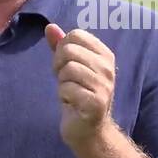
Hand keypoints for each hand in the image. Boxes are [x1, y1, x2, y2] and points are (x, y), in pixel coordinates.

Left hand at [45, 24, 115, 147]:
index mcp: (104, 55)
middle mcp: (108, 68)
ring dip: (62, 82)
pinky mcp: (95, 103)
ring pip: (68, 69)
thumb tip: (50, 27)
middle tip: (66, 81)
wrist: (88, 129)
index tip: (66, 65)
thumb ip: (60, 46)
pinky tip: (71, 103)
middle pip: (70, 49)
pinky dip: (63, 96)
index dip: (63, 48)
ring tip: (70, 92)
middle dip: (59, 65)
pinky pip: (67, 88)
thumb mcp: (69, 67)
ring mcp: (104, 86)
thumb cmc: (78, 95)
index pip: (76, 35)